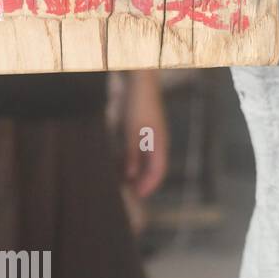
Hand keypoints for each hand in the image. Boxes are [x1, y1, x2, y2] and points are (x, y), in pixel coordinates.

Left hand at [122, 70, 168, 197]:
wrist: (140, 81)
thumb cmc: (138, 104)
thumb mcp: (132, 130)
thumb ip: (132, 153)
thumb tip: (131, 175)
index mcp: (159, 143)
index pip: (158, 171)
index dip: (149, 185)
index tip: (138, 196)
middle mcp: (158, 142)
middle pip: (153, 168)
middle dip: (143, 182)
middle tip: (129, 194)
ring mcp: (151, 136)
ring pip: (145, 160)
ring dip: (136, 171)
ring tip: (122, 182)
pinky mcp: (142, 130)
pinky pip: (139, 151)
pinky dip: (131, 160)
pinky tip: (119, 163)